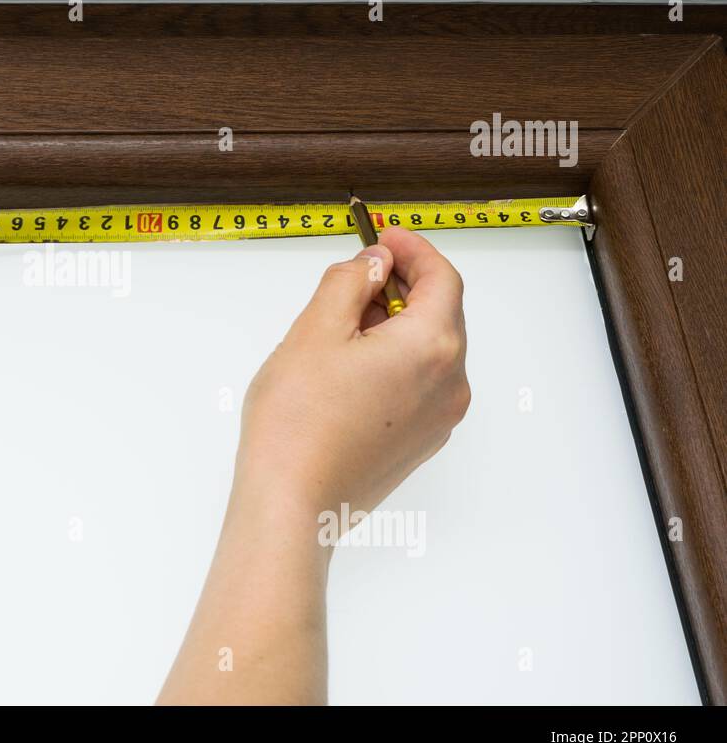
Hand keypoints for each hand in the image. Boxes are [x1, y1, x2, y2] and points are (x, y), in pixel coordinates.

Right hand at [159, 227, 467, 703]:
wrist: (293, 504)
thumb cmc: (297, 422)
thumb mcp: (314, 330)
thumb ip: (349, 283)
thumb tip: (373, 265)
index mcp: (432, 346)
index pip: (442, 278)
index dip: (414, 250)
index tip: (384, 238)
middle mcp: (450, 383)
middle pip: (441, 314)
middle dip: (403, 285)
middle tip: (357, 275)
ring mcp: (439, 418)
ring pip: (429, 350)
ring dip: (396, 324)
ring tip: (342, 324)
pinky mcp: (420, 442)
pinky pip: (419, 383)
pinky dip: (395, 360)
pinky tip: (349, 366)